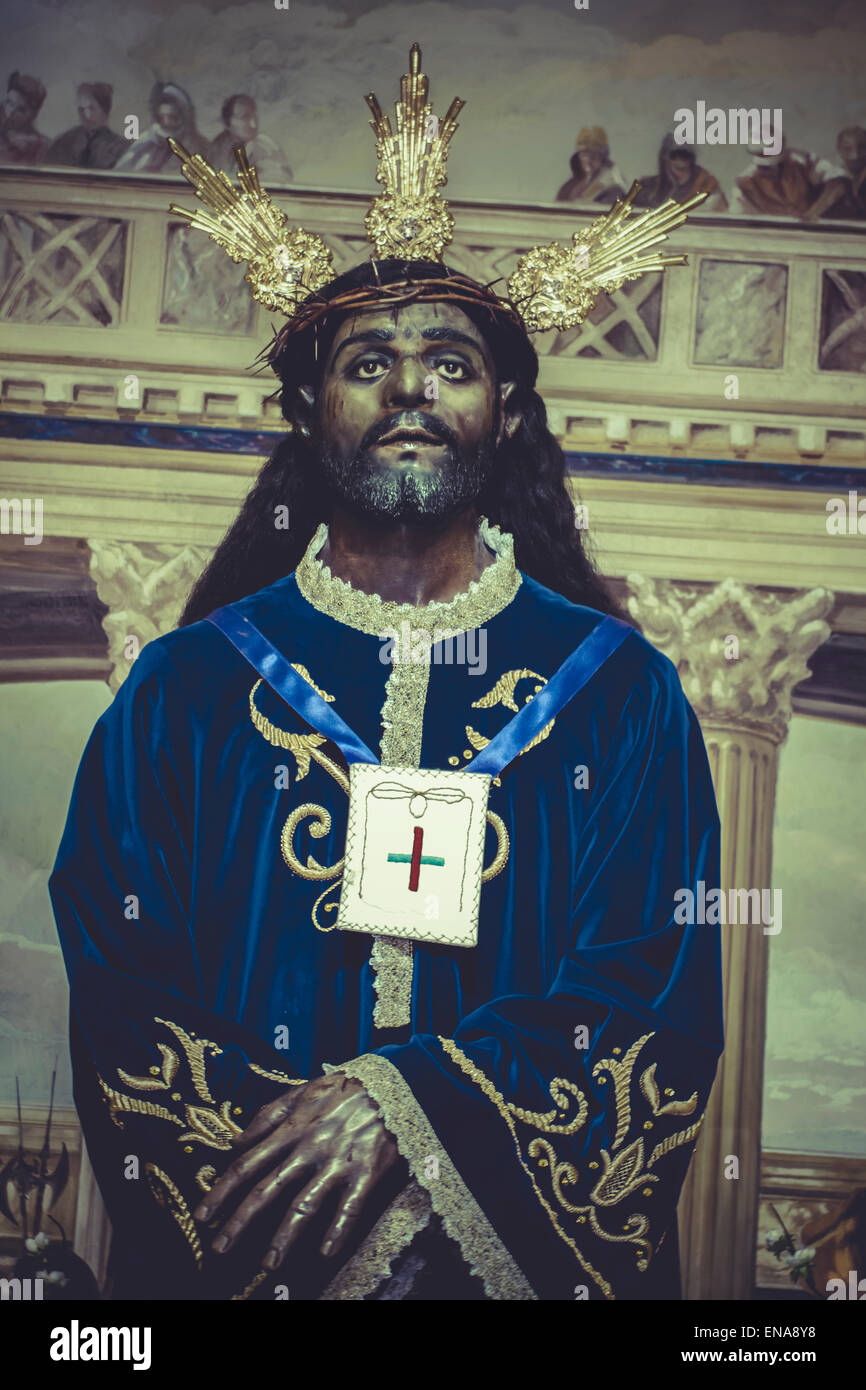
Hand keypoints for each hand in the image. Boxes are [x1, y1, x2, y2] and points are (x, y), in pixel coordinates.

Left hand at [193, 1073, 403, 1270]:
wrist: (391, 1081)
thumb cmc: (343, 1088)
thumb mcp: (300, 1091)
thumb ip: (267, 1115)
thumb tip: (235, 1141)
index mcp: (290, 1130)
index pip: (246, 1164)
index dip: (221, 1192)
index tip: (202, 1216)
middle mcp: (308, 1149)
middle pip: (266, 1190)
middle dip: (239, 1221)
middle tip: (218, 1248)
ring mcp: (337, 1163)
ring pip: (304, 1205)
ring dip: (284, 1237)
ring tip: (268, 1263)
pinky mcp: (366, 1172)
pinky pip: (349, 1207)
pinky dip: (338, 1230)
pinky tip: (325, 1252)